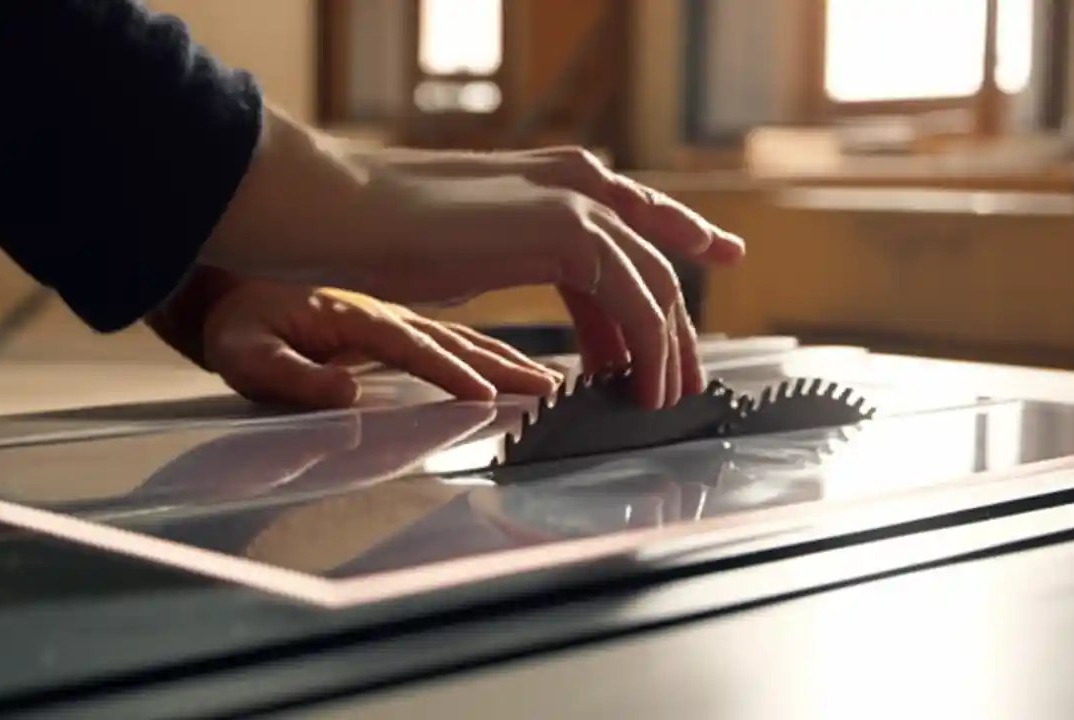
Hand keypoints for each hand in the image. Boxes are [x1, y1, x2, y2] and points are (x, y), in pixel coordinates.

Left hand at [200, 281, 560, 408]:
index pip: (410, 346)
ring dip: (515, 361)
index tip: (487, 397)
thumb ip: (287, 374)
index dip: (446, 372)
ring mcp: (402, 316)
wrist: (229, 278)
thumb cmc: (236, 322)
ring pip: (472, 339)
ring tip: (556, 384)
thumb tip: (344, 395)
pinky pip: (463, 341)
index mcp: (354, 315)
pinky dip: (499, 354)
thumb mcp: (243, 351)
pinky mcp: (405, 325)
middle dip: (509, 366)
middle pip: (460, 340)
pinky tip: (527, 368)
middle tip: (555, 390)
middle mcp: (390, 312)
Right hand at [201, 106, 746, 409]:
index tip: (722, 252)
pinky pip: (633, 305)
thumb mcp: (484, 247)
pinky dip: (643, 352)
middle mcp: (581, 183)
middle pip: (654, 265)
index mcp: (561, 176)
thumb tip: (568, 301)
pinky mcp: (570, 232)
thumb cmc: (395, 235)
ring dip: (663, 352)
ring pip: (653, 289)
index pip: (641, 218)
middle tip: (683, 380)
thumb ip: (536, 259)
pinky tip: (635, 389)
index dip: (686, 235)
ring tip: (659, 402)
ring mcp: (578, 202)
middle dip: (676, 328)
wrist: (351, 214)